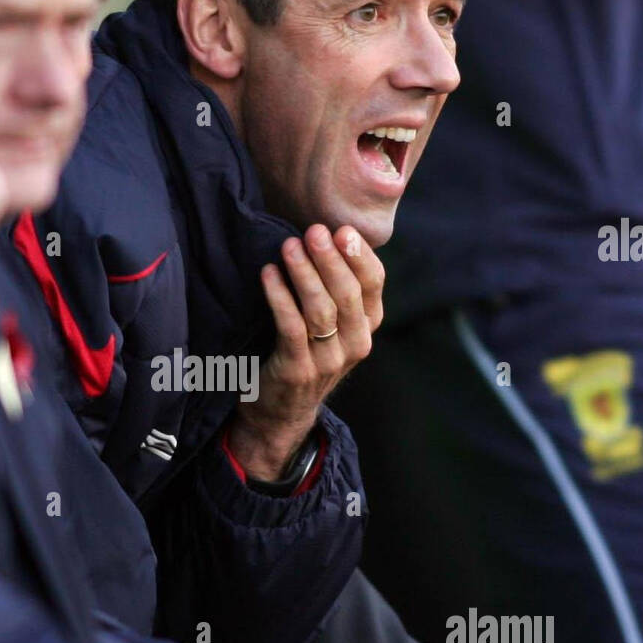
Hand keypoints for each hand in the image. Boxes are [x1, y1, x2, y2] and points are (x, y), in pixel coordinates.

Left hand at [227, 224, 383, 480]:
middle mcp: (354, 345)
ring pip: (322, 310)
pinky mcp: (298, 371)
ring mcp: (328, 361)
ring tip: (289, 246)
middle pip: (348, 294)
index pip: (374, 284)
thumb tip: (328, 234)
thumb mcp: (332, 327)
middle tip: (314, 231)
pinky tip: (268, 273)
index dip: (359, 256)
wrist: (280, 413)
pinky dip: (280, 297)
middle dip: (331, 259)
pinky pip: (292, 328)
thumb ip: (337, 290)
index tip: (342, 229)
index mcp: (366, 328)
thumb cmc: (304, 355)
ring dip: (305, 274)